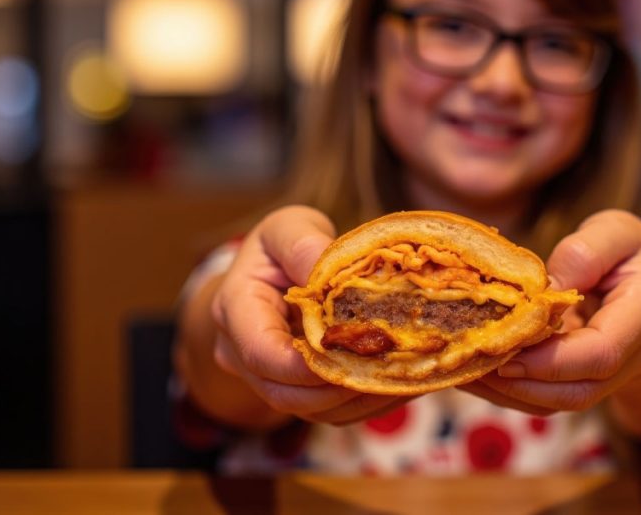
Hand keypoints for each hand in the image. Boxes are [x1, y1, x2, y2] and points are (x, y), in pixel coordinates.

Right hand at [209, 205, 406, 424]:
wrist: (271, 272)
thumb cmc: (281, 246)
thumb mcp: (289, 228)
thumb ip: (303, 245)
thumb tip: (327, 270)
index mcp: (236, 309)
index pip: (262, 353)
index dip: (306, 364)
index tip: (353, 352)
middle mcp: (241, 353)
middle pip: (285, 393)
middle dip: (339, 387)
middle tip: (390, 368)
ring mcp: (266, 379)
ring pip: (311, 410)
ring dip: (359, 400)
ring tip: (405, 377)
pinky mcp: (296, 392)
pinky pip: (329, 412)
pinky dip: (366, 403)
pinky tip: (400, 383)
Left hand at [461, 210, 640, 414]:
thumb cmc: (630, 247)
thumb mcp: (614, 228)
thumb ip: (584, 252)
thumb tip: (541, 291)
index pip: (603, 352)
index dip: (549, 360)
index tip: (502, 348)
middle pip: (583, 388)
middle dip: (522, 382)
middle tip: (471, 361)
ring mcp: (626, 374)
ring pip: (568, 401)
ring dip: (513, 393)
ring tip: (466, 368)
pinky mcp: (599, 383)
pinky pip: (558, 397)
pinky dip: (517, 391)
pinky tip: (481, 373)